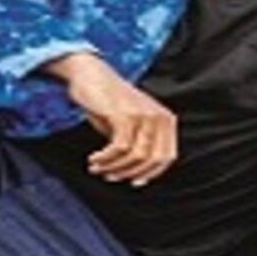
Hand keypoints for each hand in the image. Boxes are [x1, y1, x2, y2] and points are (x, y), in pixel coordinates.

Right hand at [43, 52, 177, 186]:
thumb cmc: (108, 100)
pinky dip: (105, 158)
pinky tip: (94, 159)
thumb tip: (136, 175)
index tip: (133, 182)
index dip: (150, 174)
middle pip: (152, 160)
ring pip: (135, 157)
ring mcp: (143, 114)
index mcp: (165, 119)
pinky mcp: (124, 114)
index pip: (167, 157)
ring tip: (97, 168)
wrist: (90, 73)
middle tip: (110, 176)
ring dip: (114, 167)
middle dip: (129, 173)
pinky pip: (119, 148)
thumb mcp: (130, 124)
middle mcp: (158, 116)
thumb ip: (138, 144)